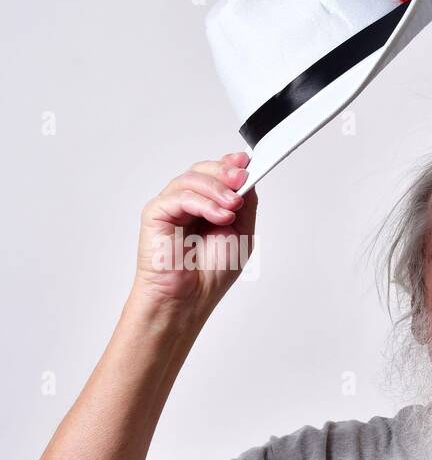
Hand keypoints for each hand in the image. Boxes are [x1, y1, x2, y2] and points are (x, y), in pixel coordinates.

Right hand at [133, 151, 258, 313]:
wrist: (190, 298)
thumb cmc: (211, 272)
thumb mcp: (241, 232)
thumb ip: (245, 204)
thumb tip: (247, 177)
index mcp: (207, 206)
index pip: (215, 175)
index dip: (229, 164)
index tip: (246, 162)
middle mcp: (188, 203)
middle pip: (202, 171)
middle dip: (224, 172)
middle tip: (241, 179)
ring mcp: (170, 207)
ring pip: (191, 179)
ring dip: (217, 188)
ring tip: (233, 205)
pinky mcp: (156, 214)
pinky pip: (178, 197)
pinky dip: (203, 203)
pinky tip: (220, 216)